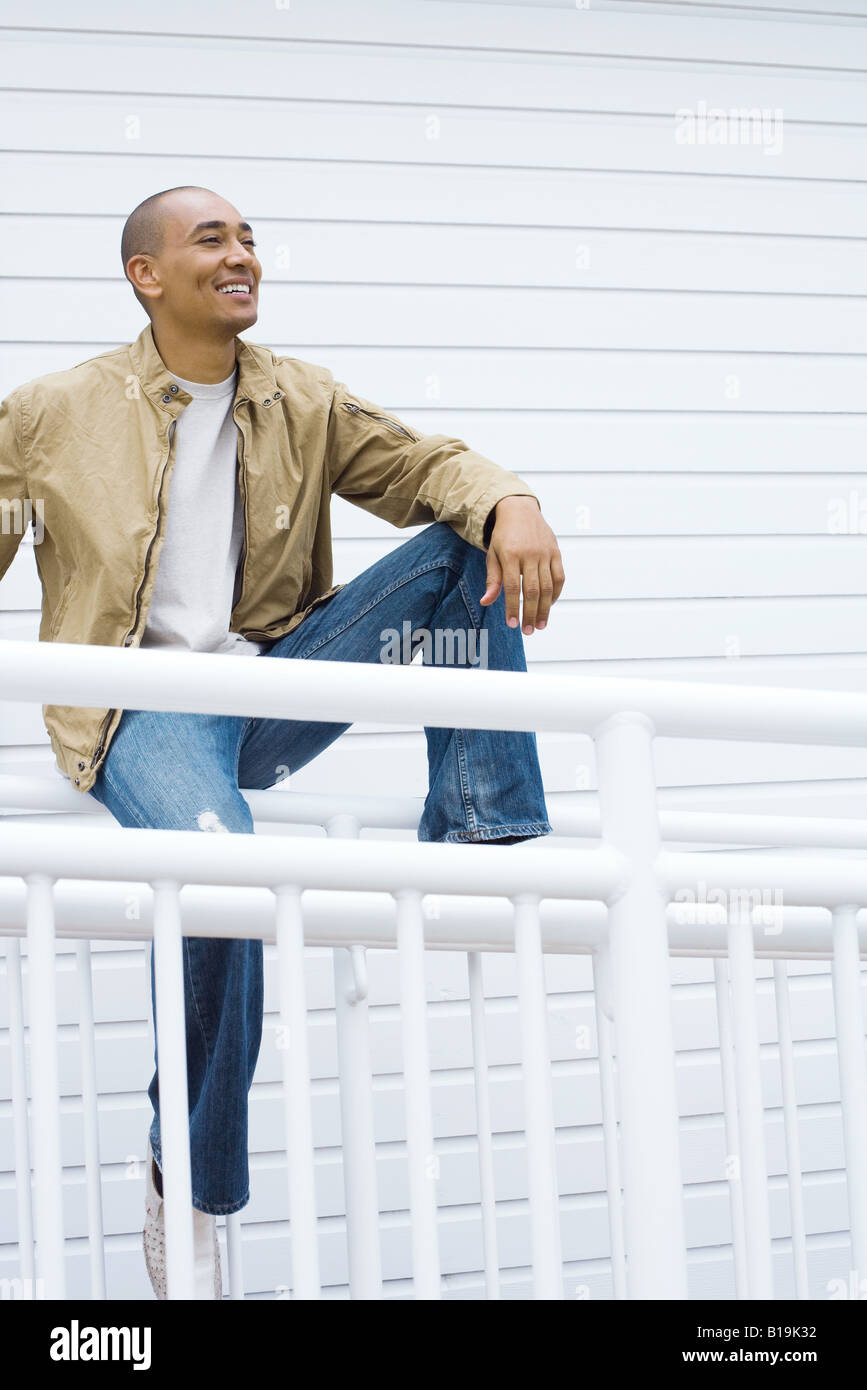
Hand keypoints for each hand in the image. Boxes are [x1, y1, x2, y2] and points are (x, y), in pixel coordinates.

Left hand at [480, 496, 564, 633]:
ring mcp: (545, 553)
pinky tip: (549, 606)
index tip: (512, 625)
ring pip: (548, 587)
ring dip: (544, 609)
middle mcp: (530, 554)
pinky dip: (556, 594)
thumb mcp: (493, 555)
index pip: (512, 587)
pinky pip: (559, 577)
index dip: (512, 608)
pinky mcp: (556, 552)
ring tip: (539, 625)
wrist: (520, 510)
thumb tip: (486, 602)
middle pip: (532, 590)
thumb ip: (492, 579)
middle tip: (527, 631)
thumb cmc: (503, 536)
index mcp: (510, 554)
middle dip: (530, 613)